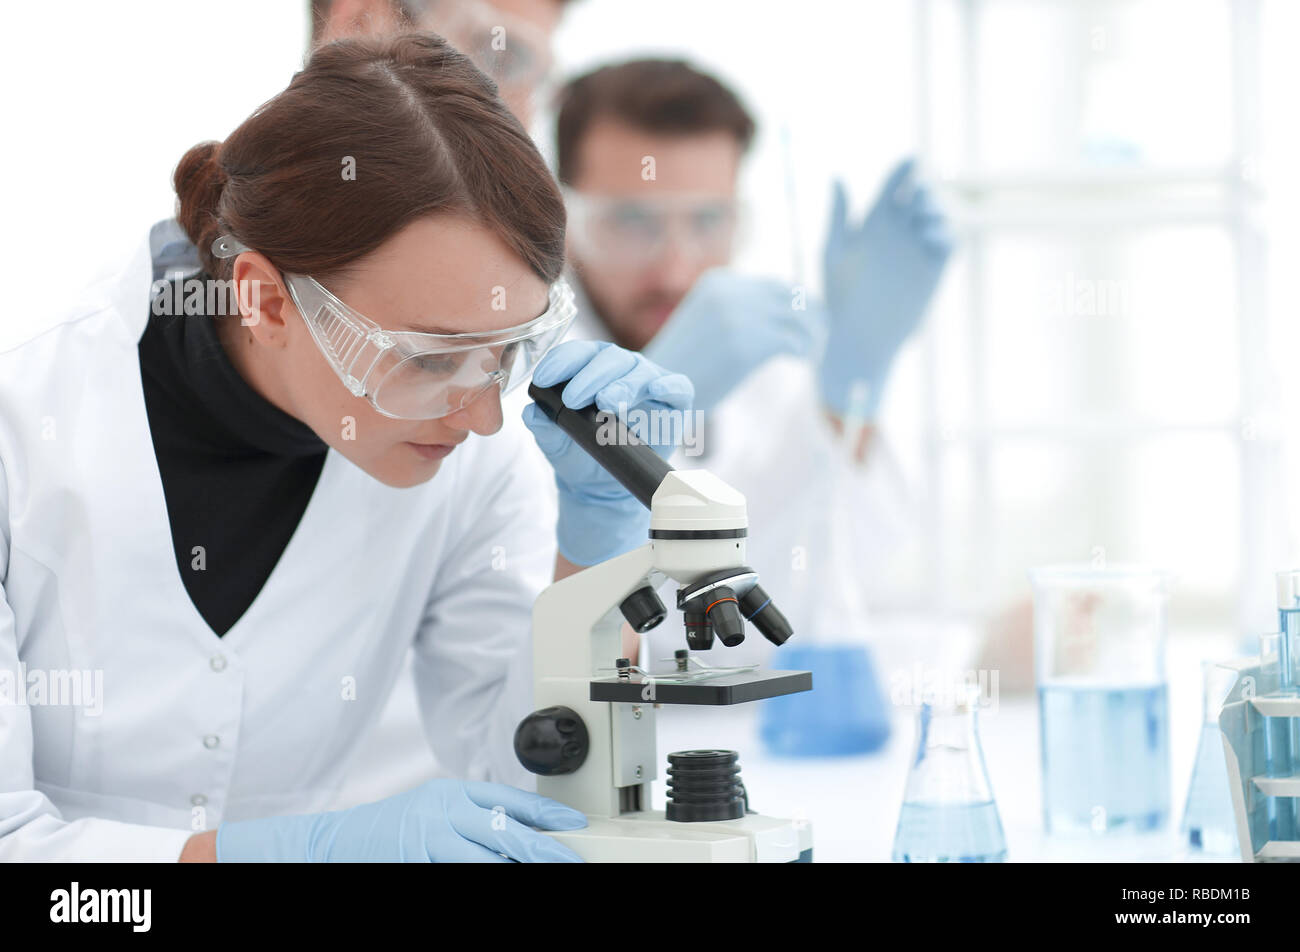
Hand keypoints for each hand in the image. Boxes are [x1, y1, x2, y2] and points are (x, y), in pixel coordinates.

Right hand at [215, 778, 586, 861]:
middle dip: (543, 848)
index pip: (510, 800)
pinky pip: (458, 868)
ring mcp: (427, 836)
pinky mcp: (414, 858)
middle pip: (504, 830)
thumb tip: (519, 838)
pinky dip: (483, 872)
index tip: (574, 824)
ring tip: (547, 867)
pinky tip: (500, 875)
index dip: (546, 813)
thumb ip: (472, 823)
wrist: (333, 842)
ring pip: (485, 856)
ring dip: (516, 864)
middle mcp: (443, 809)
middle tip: (572, 858)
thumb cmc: (389, 832)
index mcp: (453, 793)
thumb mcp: (434, 815)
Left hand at [523, 340, 692, 565]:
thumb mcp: (554, 444)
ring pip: (639, 370)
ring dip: (623, 384)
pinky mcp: (673, 402)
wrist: (602, 486)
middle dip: (590, 376)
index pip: (576, 353)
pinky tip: (657, 390)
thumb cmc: (579, 454)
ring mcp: (648, 382)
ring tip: (607, 403)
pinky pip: (677, 387)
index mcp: (589, 367)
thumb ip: (543, 427)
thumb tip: (532, 413)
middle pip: (609, 358)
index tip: (544, 380)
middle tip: (573, 400)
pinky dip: (668, 385)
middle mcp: (620, 368)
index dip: (561, 361)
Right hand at [642, 269, 826, 414]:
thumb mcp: (708, 322)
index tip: (806, 324)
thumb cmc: (683, 365)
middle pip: (792, 297)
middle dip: (811, 317)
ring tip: (812, 353)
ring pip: (798, 318)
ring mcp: (739, 317)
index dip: (797, 304)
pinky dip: (805, 351)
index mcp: (719, 283)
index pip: (774, 285)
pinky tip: (805, 361)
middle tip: (816, 340)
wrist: (657, 389)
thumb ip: (738, 310)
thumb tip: (783, 314)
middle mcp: (730, 293)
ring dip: (812, 336)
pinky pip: (794, 342)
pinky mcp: (748, 344)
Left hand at [821, 158, 953, 416]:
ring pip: (937, 217)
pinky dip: (947, 235)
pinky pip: (949, 244)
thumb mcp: (834, 252)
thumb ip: (838, 215)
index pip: (894, 185)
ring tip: (924, 221)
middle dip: (924, 190)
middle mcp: (899, 232)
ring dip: (936, 211)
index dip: (904, 169)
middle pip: (920, 196)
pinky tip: (933, 239)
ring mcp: (917, 250)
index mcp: (874, 222)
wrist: (859, 336)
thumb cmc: (838, 297)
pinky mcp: (934, 270)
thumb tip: (837, 177)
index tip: (911, 160)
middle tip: (918, 196)